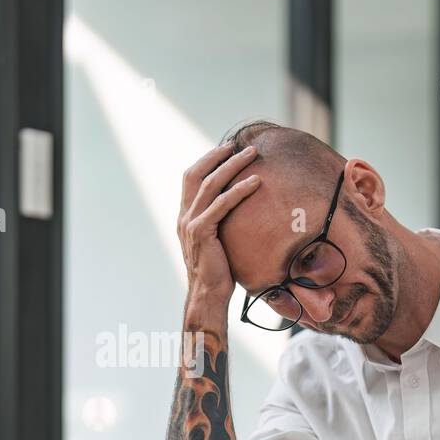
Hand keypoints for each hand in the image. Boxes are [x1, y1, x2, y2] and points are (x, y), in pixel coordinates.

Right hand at [176, 143, 261, 303]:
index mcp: (184, 216)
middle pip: (197, 174)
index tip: (226, 149)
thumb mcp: (215, 242)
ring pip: (210, 185)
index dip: (207, 160)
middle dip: (218, 156)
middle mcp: (184, 216)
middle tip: (240, 145)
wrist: (207, 294)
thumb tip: (237, 210)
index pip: (191, 178)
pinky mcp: (201, 232)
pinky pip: (222, 204)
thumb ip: (218, 223)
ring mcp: (190, 224)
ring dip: (232, 166)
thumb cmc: (217, 271)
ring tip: (252, 155)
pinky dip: (239, 190)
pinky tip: (255, 181)